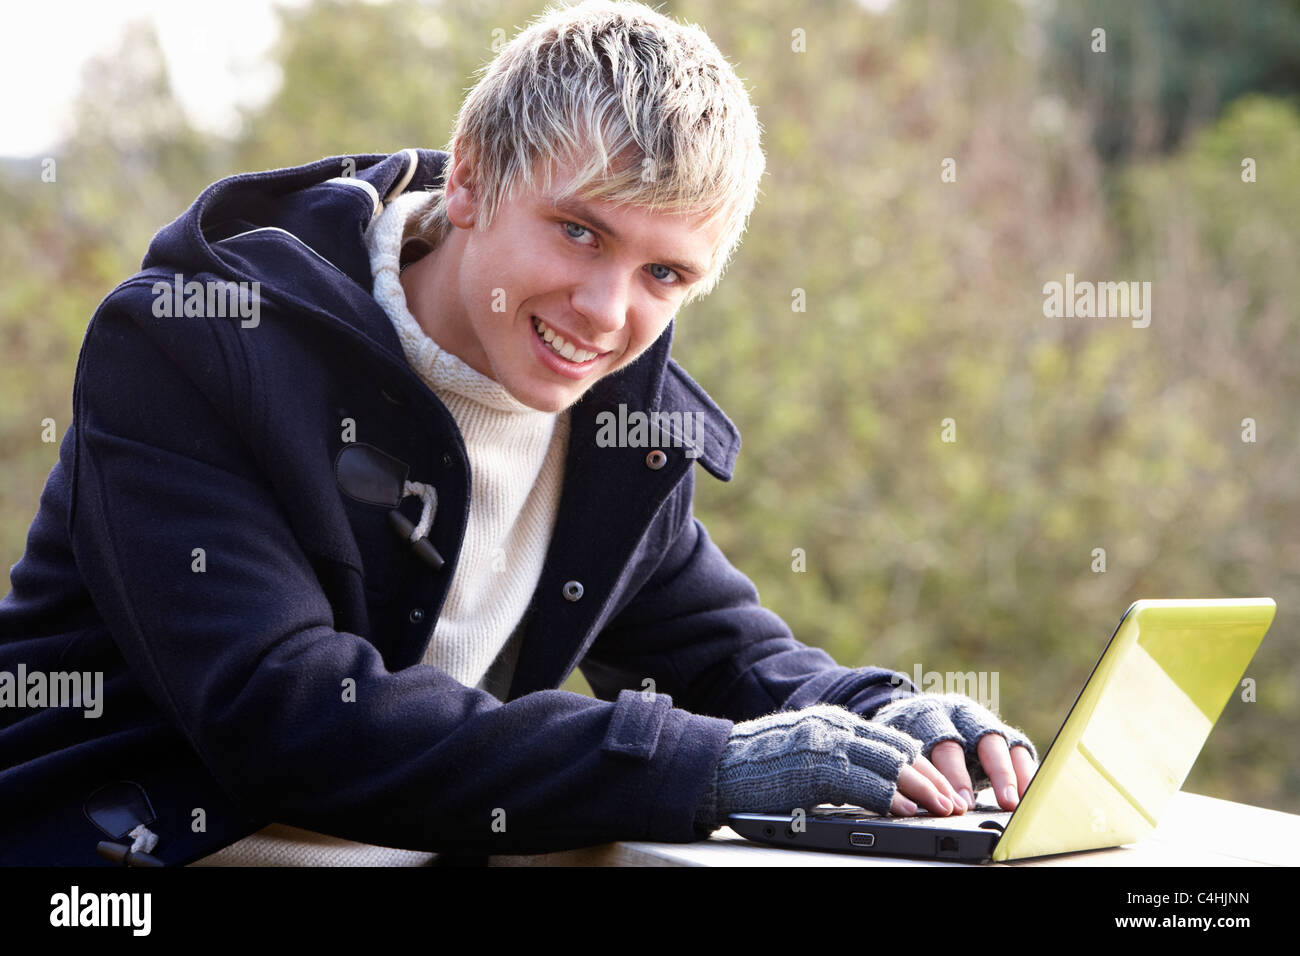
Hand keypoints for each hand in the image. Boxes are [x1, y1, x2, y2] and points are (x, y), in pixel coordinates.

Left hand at [869, 692, 1038, 812]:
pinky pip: (1020, 753)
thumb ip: (908, 769)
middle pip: (985, 740)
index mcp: (932, 715)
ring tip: (1023, 804)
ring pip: (1006, 745)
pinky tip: (1031, 797)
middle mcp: (963, 715)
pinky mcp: (1002, 736)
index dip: (955, 774)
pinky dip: (1027, 775)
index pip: (946, 743)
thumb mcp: (898, 747)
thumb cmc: (903, 736)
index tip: (961, 804)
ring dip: (1017, 776)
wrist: (914, 715)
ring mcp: (985, 724)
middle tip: (1006, 802)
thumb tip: (917, 804)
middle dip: (998, 772)